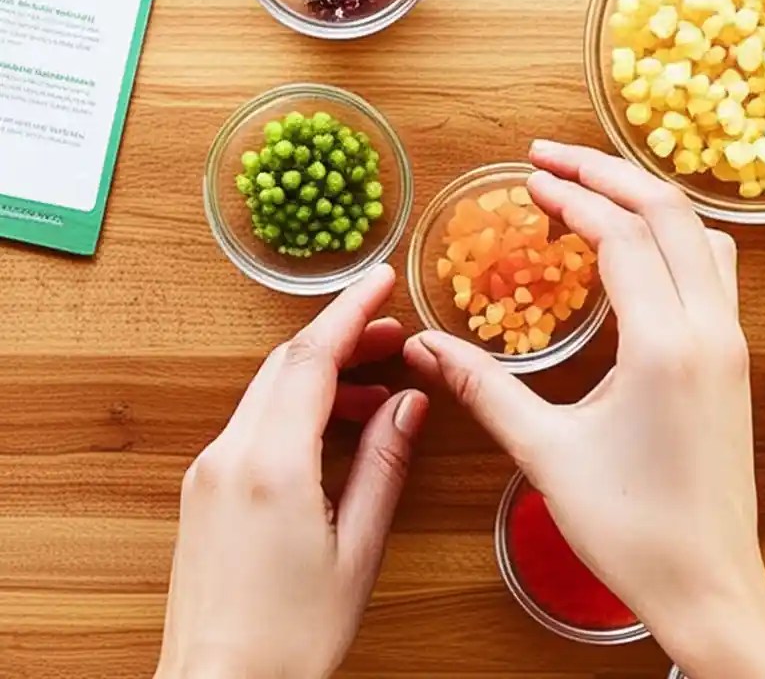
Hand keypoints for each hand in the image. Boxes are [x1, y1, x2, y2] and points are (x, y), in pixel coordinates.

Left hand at [156, 265, 427, 678]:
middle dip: (343, 338)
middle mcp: (228, 456)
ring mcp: (208, 471)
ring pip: (269, 391)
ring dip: (323, 375)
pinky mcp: (204, 489)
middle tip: (396, 332)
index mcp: (270, 465)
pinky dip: (299, 408)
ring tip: (382, 387)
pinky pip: (255, 423)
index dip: (351, 312)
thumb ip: (384, 464)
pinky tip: (339, 427)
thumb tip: (410, 404)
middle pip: (285, 365)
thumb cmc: (290, 634)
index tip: (382, 280)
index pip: (310, 358)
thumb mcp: (358, 547)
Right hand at [405, 141, 764, 677]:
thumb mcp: (546, 454)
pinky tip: (637, 255)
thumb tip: (426, 349)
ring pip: (703, 237)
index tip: (529, 181)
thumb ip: (484, 390)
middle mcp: (710, 331)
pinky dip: (676, 242)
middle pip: (671, 213)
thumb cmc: (631, 530)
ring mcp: (732, 345)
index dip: (573, 196)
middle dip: (610, 174)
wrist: (708, 585)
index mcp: (665, 345)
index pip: (622, 235)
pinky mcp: (735, 364)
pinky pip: (714, 274)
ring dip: (650, 203)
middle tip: (553, 158)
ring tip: (594, 193)